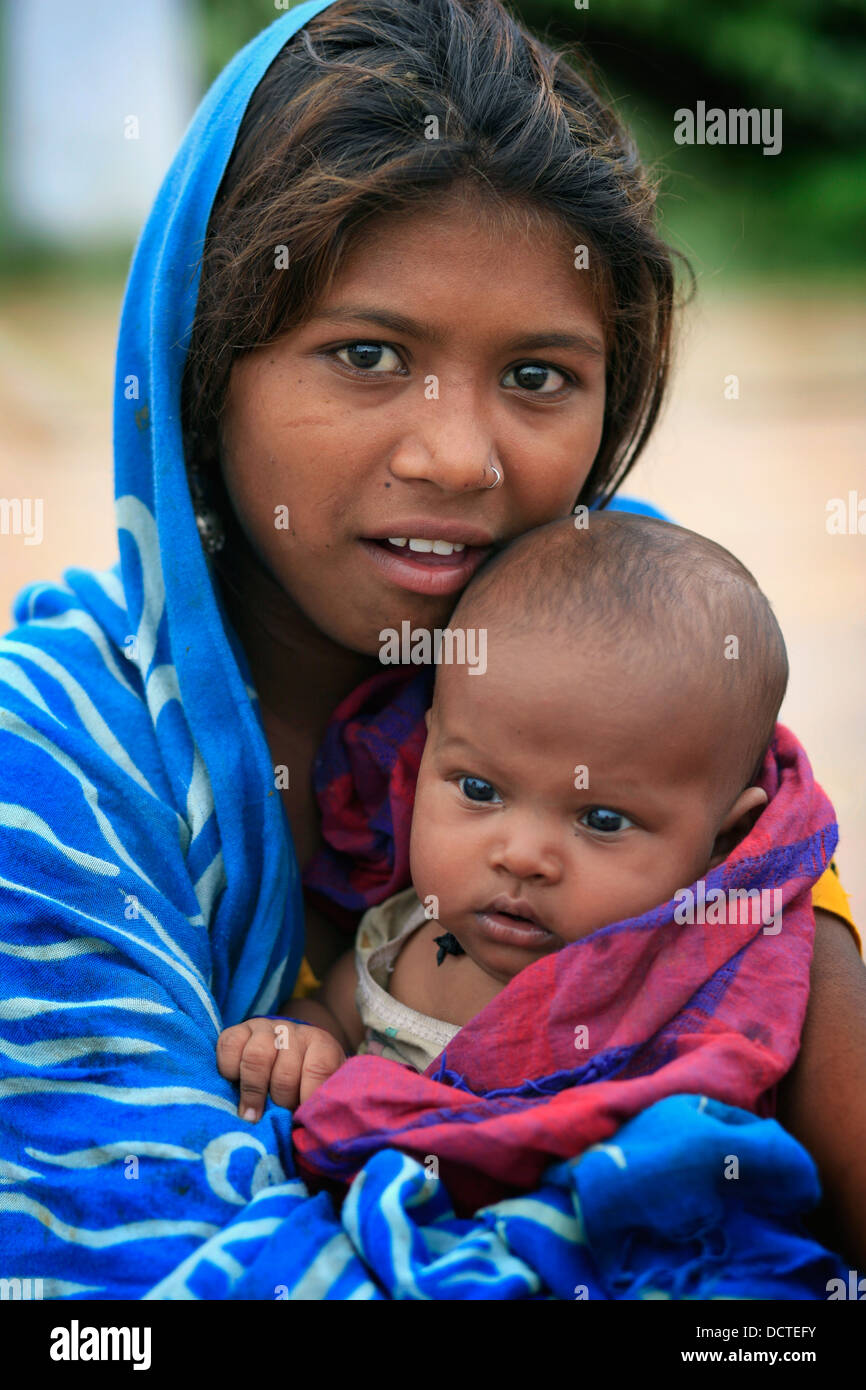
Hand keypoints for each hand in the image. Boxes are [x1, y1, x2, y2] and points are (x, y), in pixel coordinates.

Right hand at [216, 1016, 346, 1119]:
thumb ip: (317, 1107)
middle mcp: (292, 1032)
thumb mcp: (317, 1091)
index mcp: (320, 1044)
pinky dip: (229, 1069)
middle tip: (278, 1118)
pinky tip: (235, 1082)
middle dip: (281, 1102)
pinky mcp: (237, 1030)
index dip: (309, 1098)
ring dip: (253, 1092)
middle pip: (286, 1071)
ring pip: (257, 1057)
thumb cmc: (300, 1082)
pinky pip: (230, 1046)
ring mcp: (264, 1027)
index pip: (320, 1068)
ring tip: (252, 1115)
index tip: (302, 1120)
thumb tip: (310, 1135)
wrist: (278, 1054)